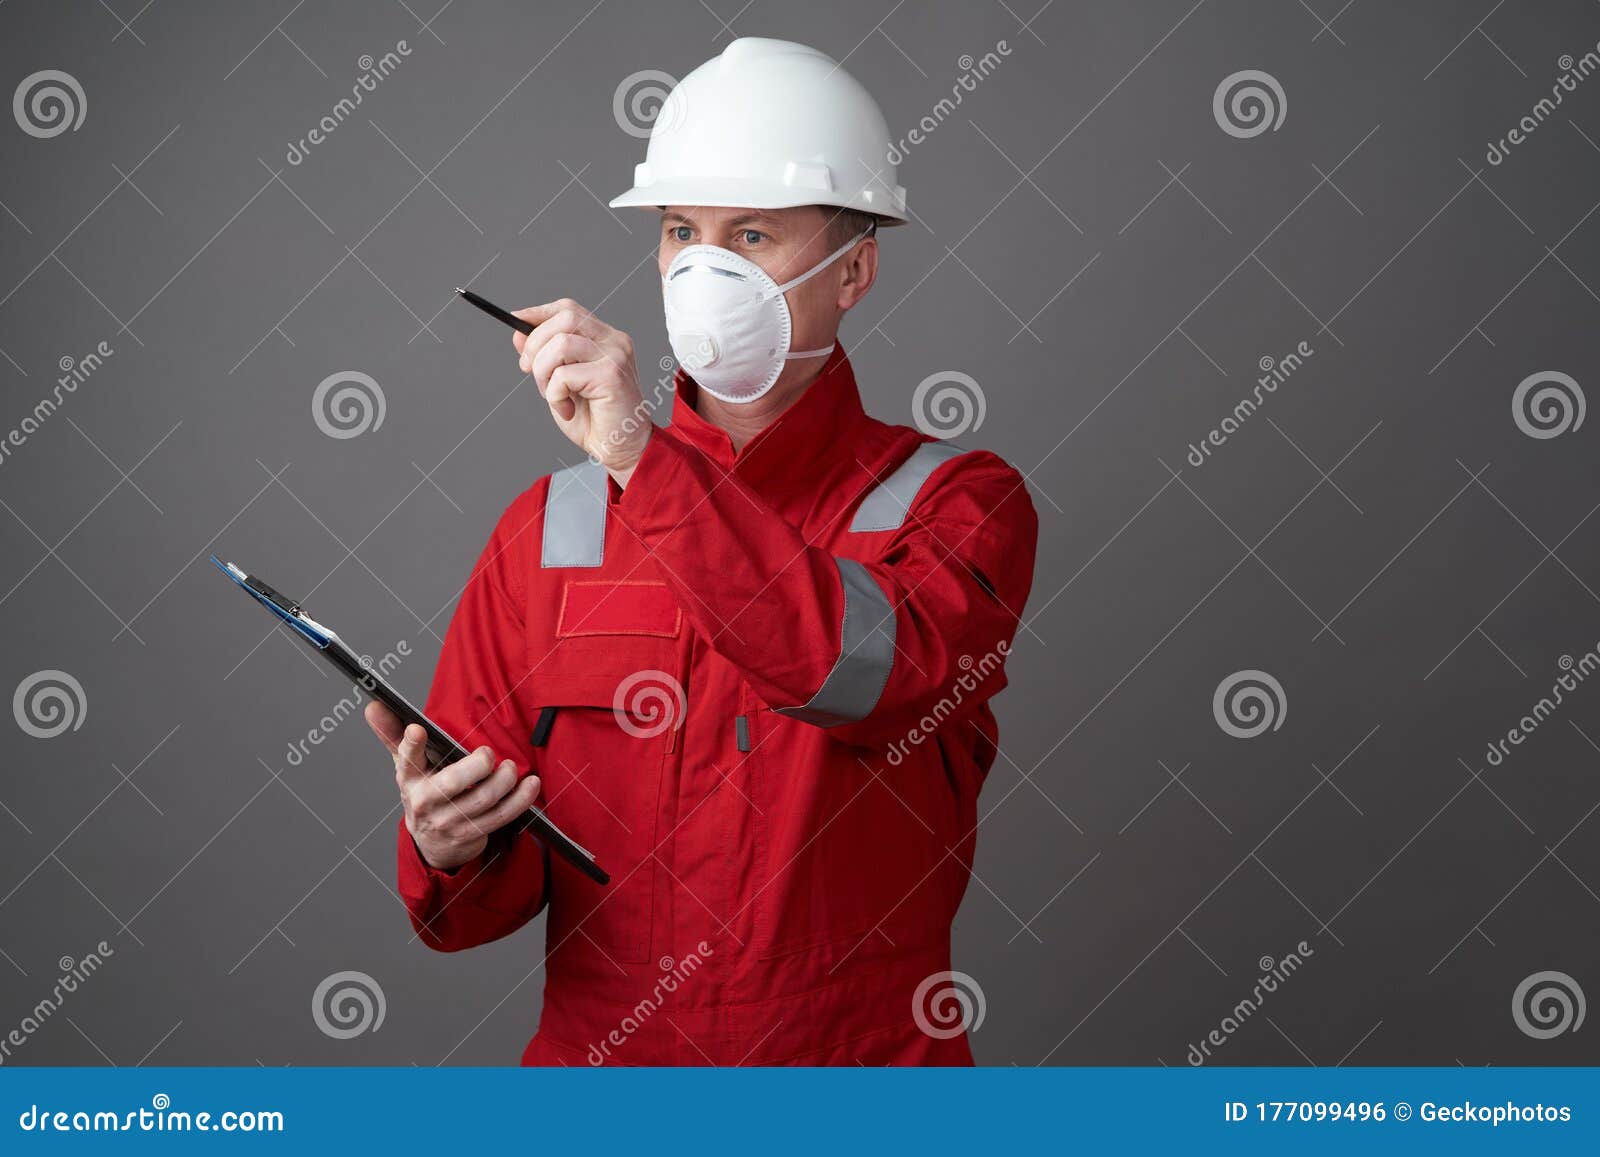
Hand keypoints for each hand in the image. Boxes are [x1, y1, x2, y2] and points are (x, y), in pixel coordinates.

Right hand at [365, 701, 540, 871]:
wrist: (432, 842)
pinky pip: (500, 816)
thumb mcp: (406, 765)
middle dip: (473, 768)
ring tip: (510, 767)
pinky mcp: (472, 833)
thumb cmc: (423, 793)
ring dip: (502, 782)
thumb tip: (375, 704)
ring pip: (480, 801)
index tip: (418, 729)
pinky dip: (519, 800)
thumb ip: (393, 733)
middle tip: (488, 754)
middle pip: (450, 785)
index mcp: (409, 779)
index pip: (406, 759)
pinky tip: (530, 784)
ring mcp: (449, 821)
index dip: (411, 744)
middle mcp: (426, 802)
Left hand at [512, 298, 652, 482]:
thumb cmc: (596, 419)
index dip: (539, 313)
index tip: (516, 321)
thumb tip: (519, 334)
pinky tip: (567, 409)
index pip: (568, 309)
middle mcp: (614, 341)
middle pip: (565, 318)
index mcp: (605, 338)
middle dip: (536, 343)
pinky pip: (564, 374)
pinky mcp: (611, 376)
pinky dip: (555, 395)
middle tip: (528, 369)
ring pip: (561, 344)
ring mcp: (616, 357)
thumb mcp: (561, 382)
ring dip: (544, 373)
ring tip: (553, 395)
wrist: (621, 449)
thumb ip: (545, 356)